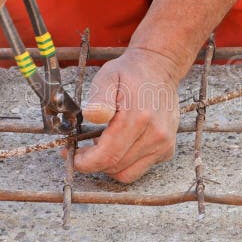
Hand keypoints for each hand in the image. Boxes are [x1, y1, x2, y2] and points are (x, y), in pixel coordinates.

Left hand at [74, 48, 181, 182]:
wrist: (160, 68)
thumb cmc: (131, 73)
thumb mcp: (108, 76)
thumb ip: (99, 98)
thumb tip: (93, 117)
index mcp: (138, 118)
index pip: (108, 156)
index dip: (86, 162)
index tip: (75, 156)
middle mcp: (155, 135)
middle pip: (116, 168)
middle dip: (94, 163)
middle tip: (84, 149)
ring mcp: (163, 144)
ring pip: (128, 173)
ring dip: (110, 165)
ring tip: (103, 145)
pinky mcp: (167, 150)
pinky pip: (140, 168)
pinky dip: (125, 162)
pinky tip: (120, 144)